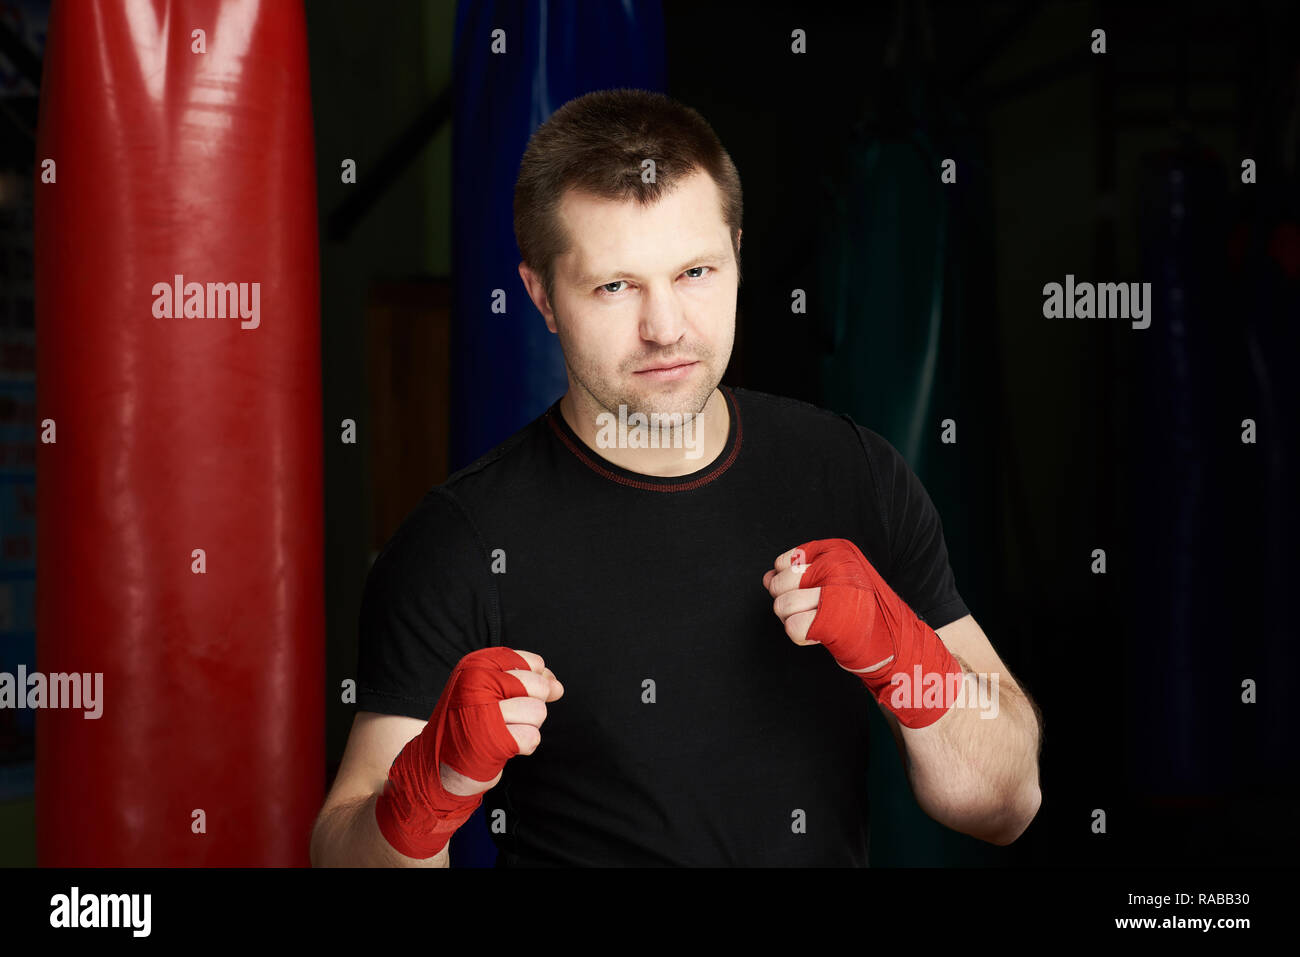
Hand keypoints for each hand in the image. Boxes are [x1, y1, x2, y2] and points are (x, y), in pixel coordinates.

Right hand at [440, 648, 564, 796]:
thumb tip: (558, 686)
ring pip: (539, 712)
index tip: (520, 695)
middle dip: (532, 705)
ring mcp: (483, 710)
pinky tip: (503, 746)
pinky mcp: (491, 739)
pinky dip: (523, 746)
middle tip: (507, 717)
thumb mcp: (493, 690)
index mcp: (476, 664)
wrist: (438, 765)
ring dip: (527, 727)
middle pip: (539, 686)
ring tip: (502, 731)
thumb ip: (530, 681)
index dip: (538, 681)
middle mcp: (477, 681)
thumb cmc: (471, 722)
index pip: (533, 663)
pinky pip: (532, 737)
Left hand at [763, 538, 962, 728]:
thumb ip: (798, 576)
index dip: (788, 582)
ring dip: (793, 620)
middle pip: (779, 583)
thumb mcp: (833, 582)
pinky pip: (791, 627)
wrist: (897, 645)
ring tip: (818, 623)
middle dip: (786, 602)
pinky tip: (820, 635)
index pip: (785, 561)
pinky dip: (801, 637)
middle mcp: (838, 566)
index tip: (809, 592)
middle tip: (811, 612)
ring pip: (782, 606)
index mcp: (838, 551)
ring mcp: (836, 592)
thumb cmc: (862, 612)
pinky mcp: (833, 620)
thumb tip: (766, 578)